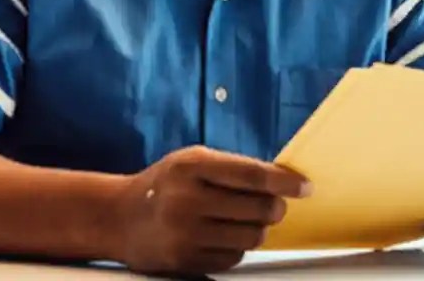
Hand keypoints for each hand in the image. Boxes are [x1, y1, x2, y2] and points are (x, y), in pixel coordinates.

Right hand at [112, 145, 309, 276]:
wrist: (118, 217)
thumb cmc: (167, 184)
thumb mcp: (193, 161)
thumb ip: (233, 168)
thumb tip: (283, 181)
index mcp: (191, 166)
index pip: (251, 175)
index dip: (284, 182)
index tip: (305, 187)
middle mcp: (186, 200)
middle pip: (258, 209)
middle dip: (275, 207)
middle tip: (275, 206)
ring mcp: (184, 234)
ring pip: (252, 237)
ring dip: (259, 228)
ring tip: (248, 220)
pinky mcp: (185, 262)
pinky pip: (235, 258)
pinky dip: (238, 247)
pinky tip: (223, 236)